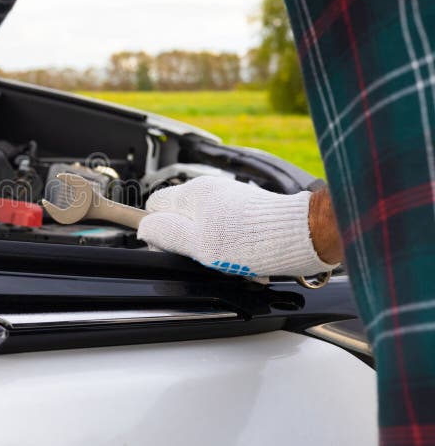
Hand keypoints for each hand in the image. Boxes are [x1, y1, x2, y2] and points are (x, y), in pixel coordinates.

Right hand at [137, 176, 340, 276]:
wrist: (303, 235)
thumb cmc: (252, 241)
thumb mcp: (198, 244)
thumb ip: (166, 234)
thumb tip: (144, 228)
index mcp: (193, 193)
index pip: (155, 205)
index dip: (158, 229)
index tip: (171, 247)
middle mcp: (210, 189)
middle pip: (181, 217)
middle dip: (189, 240)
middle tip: (204, 257)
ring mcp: (231, 196)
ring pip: (205, 225)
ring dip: (213, 246)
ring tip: (231, 259)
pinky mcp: (248, 207)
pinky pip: (227, 228)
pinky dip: (233, 245)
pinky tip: (246, 256)